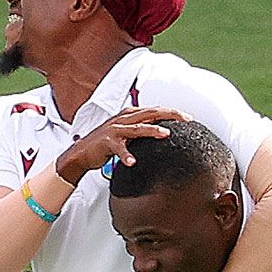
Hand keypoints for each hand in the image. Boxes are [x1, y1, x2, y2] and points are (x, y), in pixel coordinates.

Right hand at [54, 107, 190, 186]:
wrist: (82, 152)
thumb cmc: (106, 144)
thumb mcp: (127, 133)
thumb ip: (142, 130)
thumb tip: (162, 131)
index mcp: (130, 115)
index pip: (155, 110)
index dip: (172, 112)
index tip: (188, 118)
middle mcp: (124, 119)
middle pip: (150, 113)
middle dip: (169, 115)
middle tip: (185, 119)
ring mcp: (115, 130)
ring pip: (137, 128)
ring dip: (152, 130)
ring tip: (165, 134)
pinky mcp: (107, 142)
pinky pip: (119, 149)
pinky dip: (125, 155)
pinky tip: (132, 162)